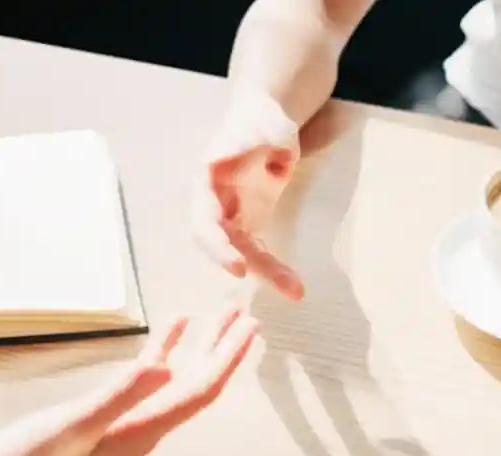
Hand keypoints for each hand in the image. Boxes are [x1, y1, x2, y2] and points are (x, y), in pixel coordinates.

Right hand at [0, 309, 258, 455]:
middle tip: (246, 315)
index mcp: (143, 431)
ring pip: (174, 383)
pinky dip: (158, 356)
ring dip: (197, 351)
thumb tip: (169, 369)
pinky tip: (164, 337)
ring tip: (215, 318)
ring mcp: (124, 427)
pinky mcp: (102, 423)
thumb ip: (120, 396)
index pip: (200, 391)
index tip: (251, 327)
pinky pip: (143, 384)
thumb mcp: (73, 424)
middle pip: (196, 386)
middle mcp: (143, 431)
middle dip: (223, 351)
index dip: (228, 358)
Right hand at [194, 94, 304, 299]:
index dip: (218, 247)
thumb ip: (268, 145)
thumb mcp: (265, 127)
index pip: (205, 222)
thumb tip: (277, 166)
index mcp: (207, 182)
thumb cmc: (259, 120)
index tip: (238, 267)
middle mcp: (213, 205)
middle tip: (278, 286)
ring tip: (296, 291)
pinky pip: (259, 252)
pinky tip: (294, 286)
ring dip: (267, 274)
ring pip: (242, 253)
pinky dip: (275, 268)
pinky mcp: (249, 224)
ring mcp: (231, 217)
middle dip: (244, 269)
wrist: (263, 119)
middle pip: (220, 246)